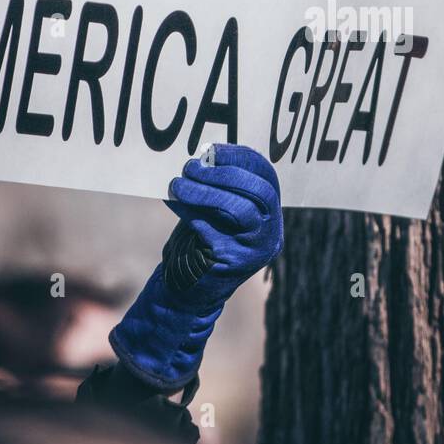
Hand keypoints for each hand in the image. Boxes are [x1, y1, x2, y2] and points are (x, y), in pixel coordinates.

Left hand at [109, 144, 282, 390]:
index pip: (267, 179)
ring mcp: (254, 251)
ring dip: (204, 191)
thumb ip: (217, 188)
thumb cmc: (200, 245)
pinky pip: (212, 229)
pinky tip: (174, 202)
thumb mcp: (215, 212)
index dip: (242, 159)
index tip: (213, 149)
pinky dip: (190, 212)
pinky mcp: (232, 264)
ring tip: (177, 184)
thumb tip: (203, 157)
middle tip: (191, 167)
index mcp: (269, 217)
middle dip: (224, 173)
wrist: (186, 293)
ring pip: (239, 209)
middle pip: (259, 192)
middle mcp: (270, 234)